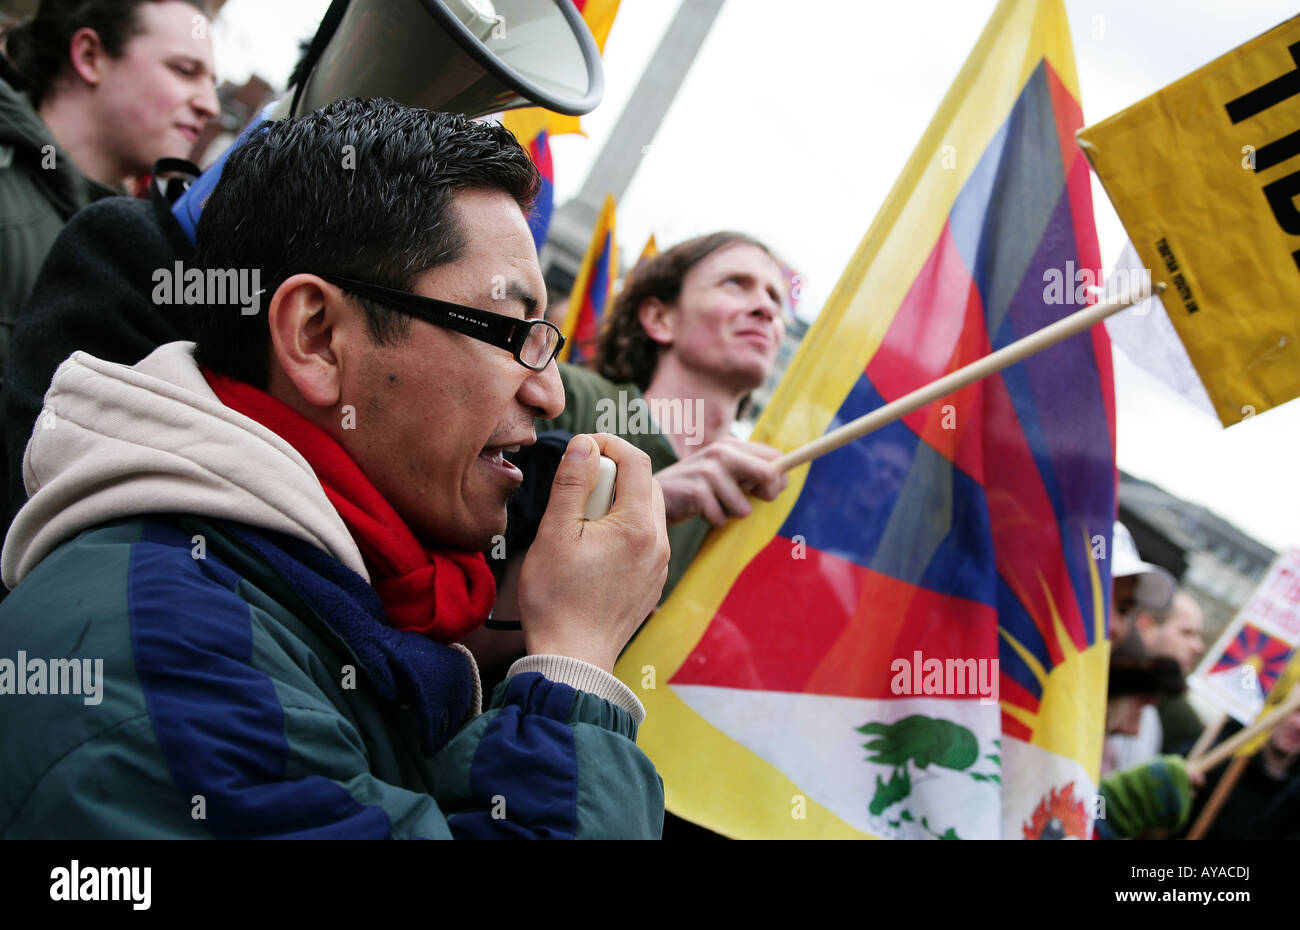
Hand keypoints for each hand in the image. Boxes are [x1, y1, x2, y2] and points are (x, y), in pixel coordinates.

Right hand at [517, 433, 669, 672]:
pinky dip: (622, 530)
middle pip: (645, 484)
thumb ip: (573, 484)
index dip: (609, 444)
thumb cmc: (557, 599)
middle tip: (576, 493)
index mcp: (638, 526)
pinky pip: (645, 539)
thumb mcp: (555, 533)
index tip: (582, 448)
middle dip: (613, 475)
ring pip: (646, 512)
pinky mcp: (653, 581)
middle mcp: (658, 542)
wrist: (573, 658)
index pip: (637, 461)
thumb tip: (585, 444)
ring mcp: (659, 564)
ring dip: (617, 503)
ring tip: (580, 525)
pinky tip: (592, 550)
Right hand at [654, 438, 787, 526]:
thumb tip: (781, 480)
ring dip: (730, 514)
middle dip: (767, 495)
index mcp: (730, 445)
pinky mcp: (696, 492)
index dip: (779, 478)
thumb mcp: (722, 471)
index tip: (768, 492)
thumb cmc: (695, 487)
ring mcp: (707, 471)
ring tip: (713, 506)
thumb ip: (748, 471)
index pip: (774, 457)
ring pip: (743, 507)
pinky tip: (699, 511)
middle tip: (748, 503)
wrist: (653, 494)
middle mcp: (721, 452)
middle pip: (769, 474)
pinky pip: (721, 518)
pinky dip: (713, 520)